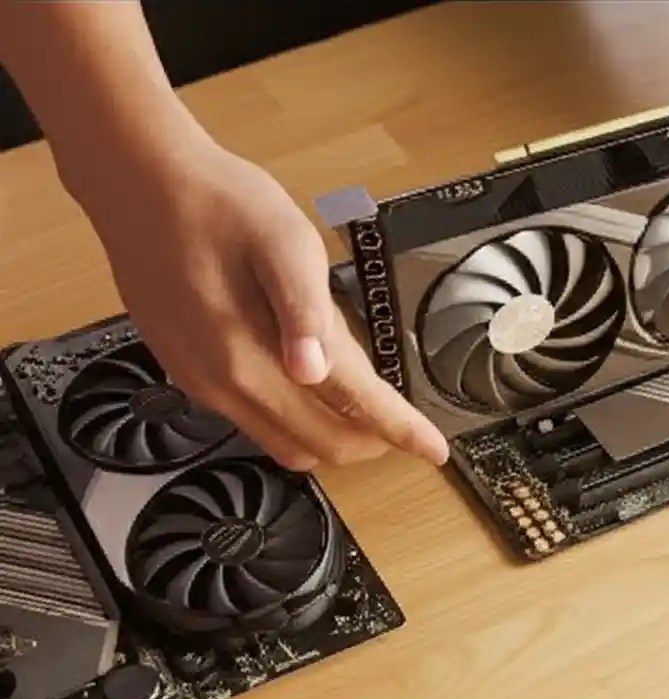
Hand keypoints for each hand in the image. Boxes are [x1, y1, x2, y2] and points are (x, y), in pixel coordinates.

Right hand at [65, 134, 449, 470]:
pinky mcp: (188, 375)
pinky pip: (253, 423)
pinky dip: (296, 420)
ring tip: (365, 406)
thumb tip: (316, 371)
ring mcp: (203, 383)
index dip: (399, 432)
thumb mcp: (284, 241)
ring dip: (333, 436)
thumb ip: (305, 310)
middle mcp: (226, 380)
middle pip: (319, 444)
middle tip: (403, 421)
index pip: (349, 408)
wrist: (140, 185)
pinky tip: (310, 382)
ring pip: (285, 444)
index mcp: (255, 348)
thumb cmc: (219, 203)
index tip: (434, 449)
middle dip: (371, 441)